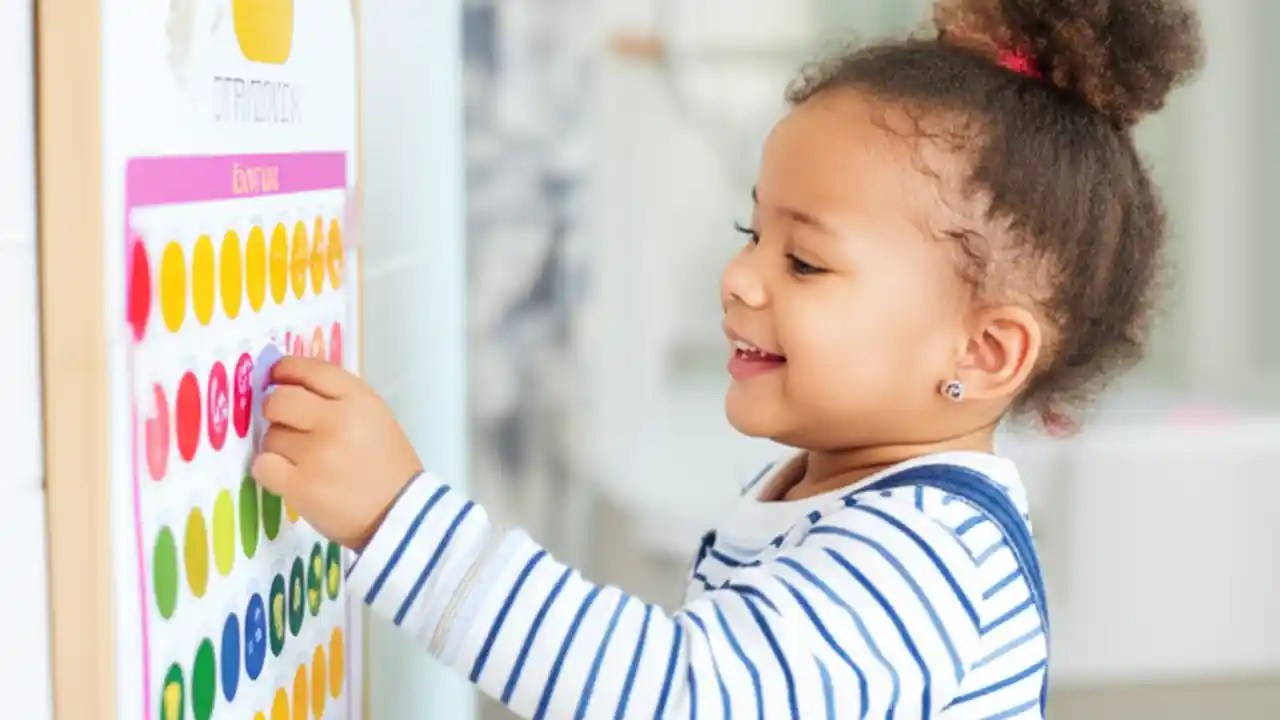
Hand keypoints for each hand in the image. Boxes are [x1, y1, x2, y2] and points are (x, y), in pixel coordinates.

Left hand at [250, 356, 422, 548]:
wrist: (400, 513)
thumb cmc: (386, 464)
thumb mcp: (374, 417)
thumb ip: (337, 397)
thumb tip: (287, 381)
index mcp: (360, 400)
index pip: (311, 369)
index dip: (286, 370)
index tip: (278, 377)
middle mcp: (338, 422)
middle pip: (279, 400)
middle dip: (276, 411)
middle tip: (288, 425)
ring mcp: (317, 455)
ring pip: (270, 436)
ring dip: (279, 445)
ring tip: (302, 460)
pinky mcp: (301, 486)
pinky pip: (262, 465)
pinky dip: (269, 470)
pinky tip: (287, 475)